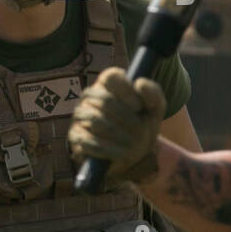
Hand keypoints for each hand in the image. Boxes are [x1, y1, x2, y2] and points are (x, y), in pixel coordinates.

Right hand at [67, 67, 164, 184]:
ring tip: (133, 145)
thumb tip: (140, 83)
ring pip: (96, 120)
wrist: (130, 152)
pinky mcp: (76, 137)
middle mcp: (90, 97)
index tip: (138, 107)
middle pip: (104, 100)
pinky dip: (109, 149)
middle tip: (140, 131)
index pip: (111, 76)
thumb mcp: (154, 108)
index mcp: (108, 85)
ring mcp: (80, 116)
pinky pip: (88, 141)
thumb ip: (153, 93)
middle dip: (126, 118)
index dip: (126, 91)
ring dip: (119, 135)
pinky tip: (122, 154)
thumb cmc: (141, 124)